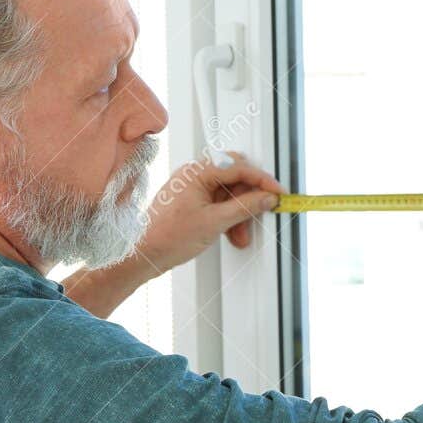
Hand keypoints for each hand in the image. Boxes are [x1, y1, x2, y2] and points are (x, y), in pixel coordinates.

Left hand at [136, 151, 283, 270]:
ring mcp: (192, 187)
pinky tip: (230, 232)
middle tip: (262, 211)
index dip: (262, 181)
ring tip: (240, 234)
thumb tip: (266, 198)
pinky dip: (227, 216)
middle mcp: (193, 175)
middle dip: (249, 198)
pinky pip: (217, 202)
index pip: (238, 168)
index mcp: (197, 172)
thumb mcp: (215, 222)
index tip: (277, 192)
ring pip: (228, 192)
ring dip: (239, 212)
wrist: (144, 254)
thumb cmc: (167, 236)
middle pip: (235, 177)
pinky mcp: (191, 201)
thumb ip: (245, 207)